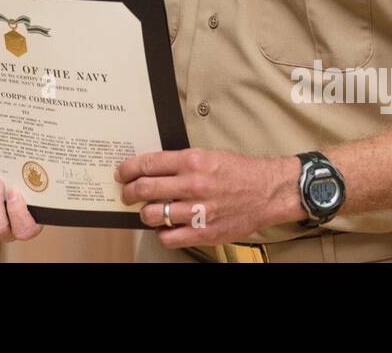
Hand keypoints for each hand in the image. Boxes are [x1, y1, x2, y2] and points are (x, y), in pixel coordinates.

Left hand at [116, 149, 303, 248]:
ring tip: (147, 211)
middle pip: (145, 189)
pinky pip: (169, 237)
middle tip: (127, 194)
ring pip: (152, 214)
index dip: (128, 169)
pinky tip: (165, 227)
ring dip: (144, 213)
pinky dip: (161, 233)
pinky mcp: (205, 232)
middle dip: (129, 192)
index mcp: (193, 161)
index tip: (122, 173)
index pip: (148, 164)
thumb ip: (180, 162)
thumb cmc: (239, 172)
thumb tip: (151, 168)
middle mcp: (194, 185)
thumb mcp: (208, 155)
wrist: (268, 191)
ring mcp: (198, 210)